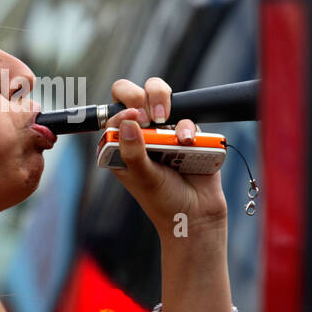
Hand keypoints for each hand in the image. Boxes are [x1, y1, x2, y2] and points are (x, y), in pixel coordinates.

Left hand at [105, 77, 226, 239]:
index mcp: (122, 145)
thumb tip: (126, 123)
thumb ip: (133, 152)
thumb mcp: (142, 179)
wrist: (197, 215)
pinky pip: (186, 117)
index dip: (122, 109)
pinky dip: (187, 126)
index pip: (114, 113)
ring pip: (159, 96)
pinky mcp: (188, 133)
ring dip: (162, 101)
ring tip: (165, 121)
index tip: (134, 117)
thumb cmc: (164, 201)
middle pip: (134, 96)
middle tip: (148, 115)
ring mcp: (165, 131)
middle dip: (140, 96)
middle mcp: (142, 134)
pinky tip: (187, 142)